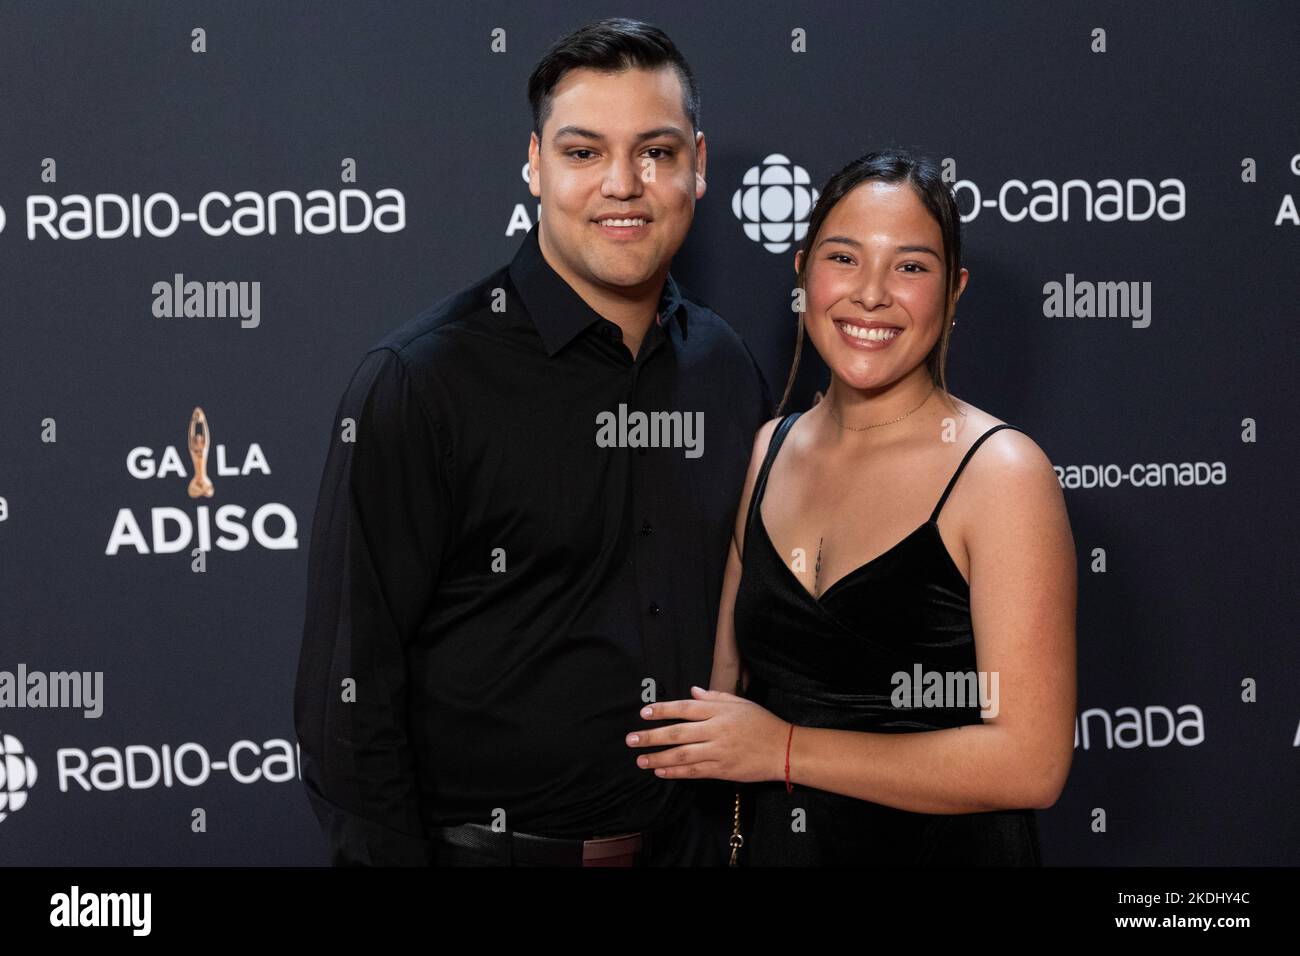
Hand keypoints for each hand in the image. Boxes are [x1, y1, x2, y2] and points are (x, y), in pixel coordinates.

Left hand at [625, 686, 790, 782]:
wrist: (784, 749)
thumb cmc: (762, 723)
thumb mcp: (740, 703)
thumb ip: (714, 697)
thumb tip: (693, 691)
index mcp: (719, 711)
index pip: (685, 708)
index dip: (662, 710)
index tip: (644, 713)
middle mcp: (716, 730)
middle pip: (678, 733)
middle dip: (651, 737)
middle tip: (631, 740)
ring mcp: (718, 752)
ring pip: (682, 755)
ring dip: (658, 757)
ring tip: (640, 759)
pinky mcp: (722, 770)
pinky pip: (694, 771)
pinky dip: (676, 772)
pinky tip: (661, 770)